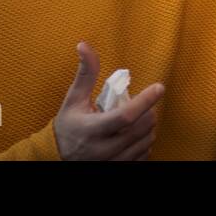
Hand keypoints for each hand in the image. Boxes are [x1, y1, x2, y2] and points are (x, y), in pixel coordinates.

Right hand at [52, 42, 164, 160]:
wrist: (57, 158)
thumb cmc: (67, 126)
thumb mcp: (73, 100)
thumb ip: (85, 74)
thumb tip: (84, 45)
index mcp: (91, 130)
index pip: (125, 116)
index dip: (145, 101)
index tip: (159, 87)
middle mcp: (103, 149)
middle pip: (141, 128)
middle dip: (149, 112)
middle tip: (144, 105)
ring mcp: (112, 162)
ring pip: (146, 142)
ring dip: (148, 128)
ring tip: (139, 119)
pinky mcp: (119, 170)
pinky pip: (144, 156)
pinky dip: (145, 143)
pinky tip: (135, 136)